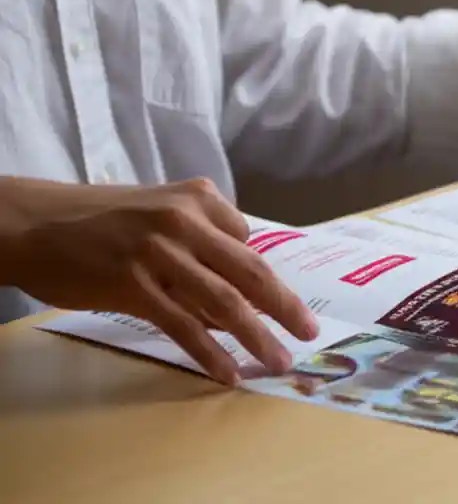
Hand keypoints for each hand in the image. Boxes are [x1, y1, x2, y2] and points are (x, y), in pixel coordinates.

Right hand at [0, 177, 317, 384]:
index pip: (248, 242)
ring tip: (279, 360)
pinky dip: (211, 352)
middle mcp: (186, 221)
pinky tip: (228, 371)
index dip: (264, 277)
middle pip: (251, 271)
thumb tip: (239, 290)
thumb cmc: (99, 222)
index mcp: (198, 198)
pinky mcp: (133, 285)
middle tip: (310, 332)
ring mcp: (160, 253)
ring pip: (225, 302)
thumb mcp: (159, 211)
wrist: (34, 224)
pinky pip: (184, 326)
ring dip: (258, 337)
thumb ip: (200, 240)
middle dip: (286, 307)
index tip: (282, 304)